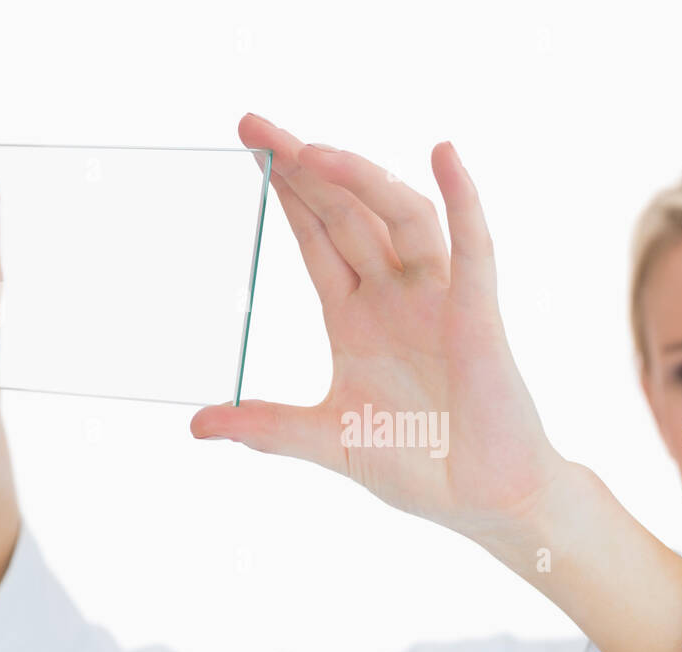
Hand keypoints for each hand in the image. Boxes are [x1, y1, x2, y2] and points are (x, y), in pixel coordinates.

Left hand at [191, 115, 568, 544]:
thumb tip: (197, 424)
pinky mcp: (477, 315)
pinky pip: (471, 249)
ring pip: (398, 217)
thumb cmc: (419, 465)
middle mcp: (393, 296)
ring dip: (359, 180)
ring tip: (313, 151)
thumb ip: (267, 426)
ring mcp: (436, 300)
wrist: (484, 498)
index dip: (285, 193)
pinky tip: (442, 157)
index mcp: (355, 317)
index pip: (314, 237)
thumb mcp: (328, 439)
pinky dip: (463, 201)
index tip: (248, 147)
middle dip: (302, 167)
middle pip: (344, 213)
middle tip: (254, 125)